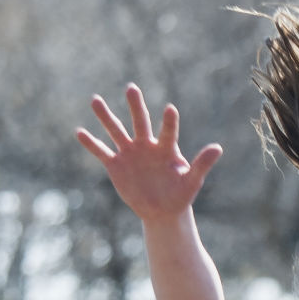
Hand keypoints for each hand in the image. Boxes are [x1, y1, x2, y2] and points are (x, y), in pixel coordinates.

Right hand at [76, 87, 222, 223]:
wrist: (162, 211)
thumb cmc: (180, 194)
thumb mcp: (192, 182)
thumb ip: (202, 164)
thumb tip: (218, 148)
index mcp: (166, 148)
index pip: (168, 131)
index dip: (169, 122)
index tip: (170, 109)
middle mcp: (146, 145)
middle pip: (139, 122)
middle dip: (135, 107)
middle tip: (131, 88)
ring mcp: (130, 153)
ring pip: (116, 131)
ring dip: (106, 117)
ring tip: (95, 100)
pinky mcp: (116, 165)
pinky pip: (102, 152)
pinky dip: (91, 144)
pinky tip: (79, 132)